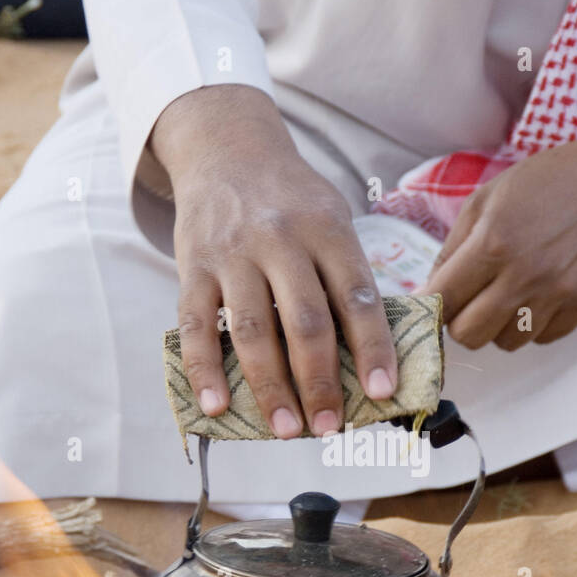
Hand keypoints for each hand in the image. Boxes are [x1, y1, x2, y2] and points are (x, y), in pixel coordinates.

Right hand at [150, 85, 396, 436]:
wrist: (226, 148)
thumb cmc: (293, 199)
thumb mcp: (332, 219)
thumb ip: (348, 276)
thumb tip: (371, 356)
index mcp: (328, 230)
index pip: (357, 297)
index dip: (373, 348)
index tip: (383, 392)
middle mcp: (282, 239)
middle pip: (306, 321)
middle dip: (320, 382)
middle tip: (329, 427)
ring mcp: (234, 254)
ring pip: (254, 330)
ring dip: (271, 387)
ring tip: (285, 429)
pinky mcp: (193, 266)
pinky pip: (196, 326)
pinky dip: (205, 370)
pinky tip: (217, 406)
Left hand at [424, 130, 576, 349]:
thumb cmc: (543, 183)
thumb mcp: (485, 200)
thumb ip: (452, 250)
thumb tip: (429, 293)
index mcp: (493, 242)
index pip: (443, 300)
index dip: (432, 304)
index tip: (436, 301)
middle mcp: (524, 274)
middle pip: (470, 335)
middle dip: (463, 322)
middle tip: (471, 301)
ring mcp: (557, 293)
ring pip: (506, 343)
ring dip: (500, 325)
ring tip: (509, 294)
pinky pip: (542, 339)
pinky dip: (533, 325)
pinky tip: (537, 295)